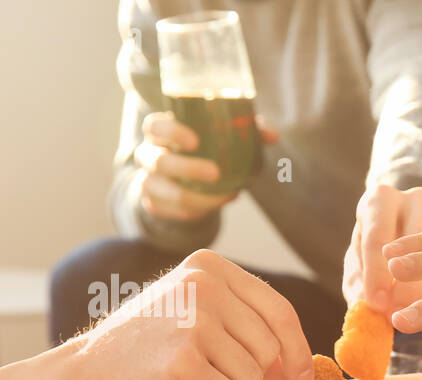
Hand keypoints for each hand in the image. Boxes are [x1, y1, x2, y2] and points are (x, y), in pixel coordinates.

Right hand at [73, 249, 312, 379]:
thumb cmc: (142, 354)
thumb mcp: (193, 317)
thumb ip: (245, 328)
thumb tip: (300, 366)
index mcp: (209, 268)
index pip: (279, 311)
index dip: (297, 350)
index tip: (302, 377)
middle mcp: (202, 287)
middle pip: (270, 349)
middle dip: (248, 374)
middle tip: (204, 372)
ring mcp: (193, 323)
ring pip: (252, 378)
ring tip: (184, 379)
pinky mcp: (184, 363)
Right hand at [135, 111, 277, 220]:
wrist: (179, 180)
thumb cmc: (201, 151)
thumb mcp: (217, 138)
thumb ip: (244, 132)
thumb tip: (273, 135)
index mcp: (159, 133)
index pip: (154, 127)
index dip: (170, 132)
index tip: (195, 141)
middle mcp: (148, 155)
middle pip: (158, 161)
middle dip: (187, 168)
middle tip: (216, 173)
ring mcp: (147, 181)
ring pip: (163, 191)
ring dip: (195, 197)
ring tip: (224, 197)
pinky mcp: (153, 204)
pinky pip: (170, 211)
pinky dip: (194, 211)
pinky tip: (213, 205)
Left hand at [343, 184, 421, 311]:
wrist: (404, 228)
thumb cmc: (376, 250)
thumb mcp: (361, 263)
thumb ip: (361, 284)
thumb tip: (368, 309)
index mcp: (381, 201)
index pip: (377, 237)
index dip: (376, 274)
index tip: (377, 305)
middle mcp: (415, 200)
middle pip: (414, 237)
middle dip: (406, 282)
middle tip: (401, 314)